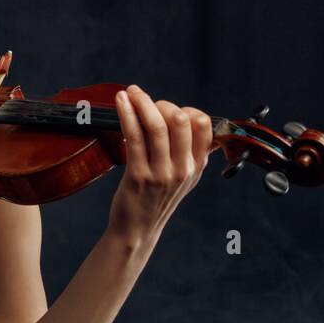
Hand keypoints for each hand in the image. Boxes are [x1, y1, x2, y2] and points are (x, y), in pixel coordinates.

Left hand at [108, 85, 213, 247]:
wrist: (137, 229)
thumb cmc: (155, 198)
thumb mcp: (182, 177)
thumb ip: (187, 151)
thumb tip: (184, 116)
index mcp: (197, 165)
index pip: (203, 124)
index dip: (184, 109)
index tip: (167, 111)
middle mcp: (183, 169)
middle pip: (181, 120)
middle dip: (160, 103)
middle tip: (144, 101)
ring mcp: (162, 174)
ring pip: (157, 126)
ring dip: (141, 102)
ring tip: (129, 92)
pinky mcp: (138, 176)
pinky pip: (134, 136)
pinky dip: (126, 113)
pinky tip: (120, 101)